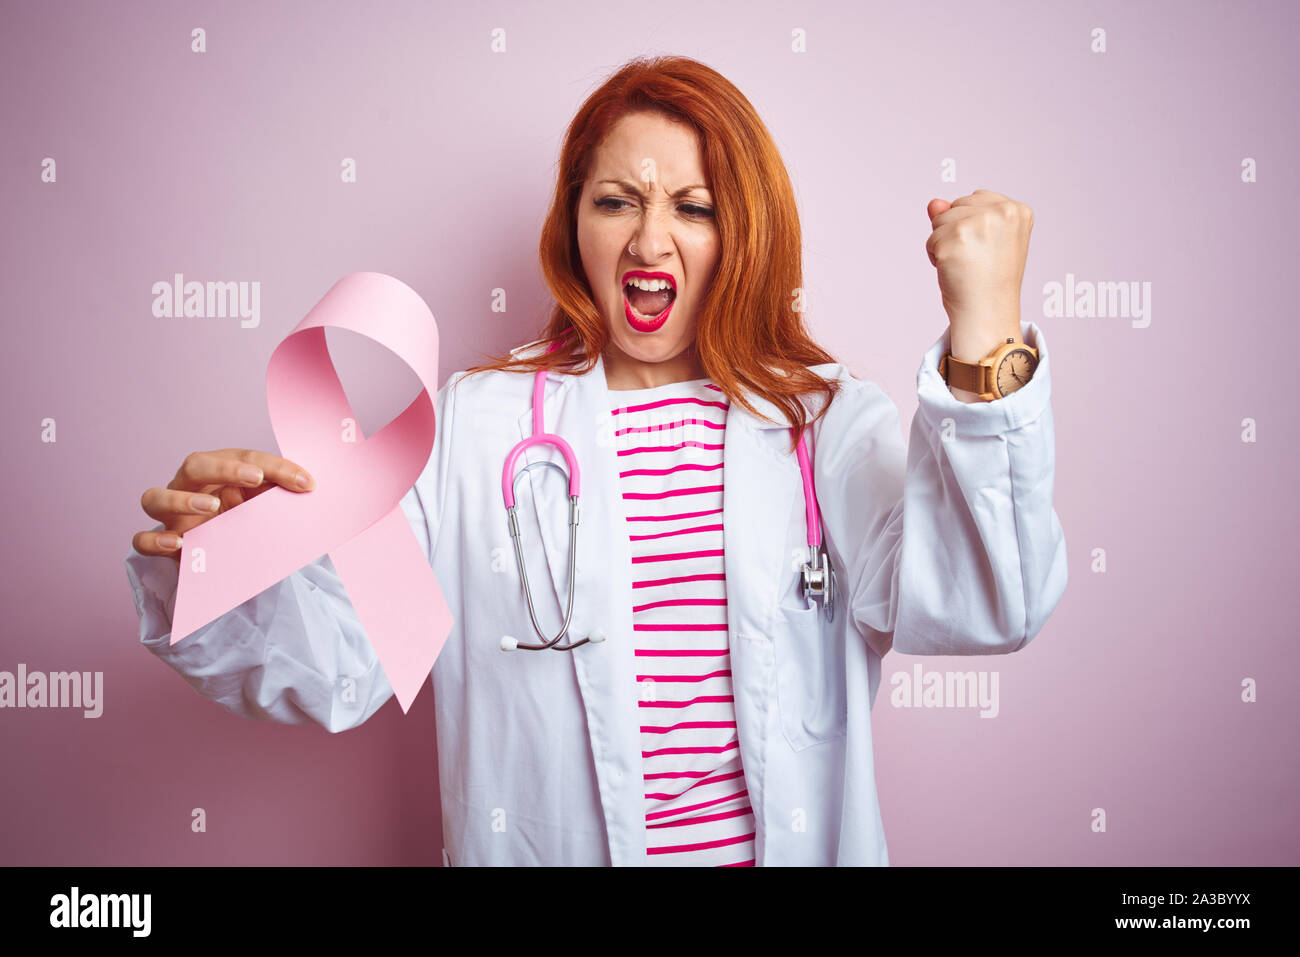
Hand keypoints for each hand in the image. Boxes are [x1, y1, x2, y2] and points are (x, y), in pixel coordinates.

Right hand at [133, 450, 316, 562]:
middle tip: (255, 478)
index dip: (275, 467)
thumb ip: (283, 496)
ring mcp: (172, 515)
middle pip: (194, 464)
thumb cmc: (250, 524)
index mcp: (220, 472)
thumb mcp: (270, 508)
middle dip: (225, 467)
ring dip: (182, 499)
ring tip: (211, 506)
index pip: (244, 458)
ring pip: (155, 496)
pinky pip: (142, 539)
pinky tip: (179, 543)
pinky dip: (155, 540)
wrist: (229, 559)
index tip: (304, 482)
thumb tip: (313, 487)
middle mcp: (191, 487)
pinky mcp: (162, 542)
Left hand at [924, 189, 1031, 359]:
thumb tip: (933, 203)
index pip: (976, 199)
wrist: (988, 313)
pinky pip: (931, 239)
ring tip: (965, 265)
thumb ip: (960, 215)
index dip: (972, 226)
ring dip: (944, 244)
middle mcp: (1002, 212)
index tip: (986, 250)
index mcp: (1018, 211)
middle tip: (975, 260)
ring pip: (941, 220)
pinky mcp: (956, 236)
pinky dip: (935, 257)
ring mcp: (979, 223)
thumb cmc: (988, 280)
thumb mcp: (983, 240)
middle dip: (957, 231)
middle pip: (957, 205)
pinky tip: (954, 271)